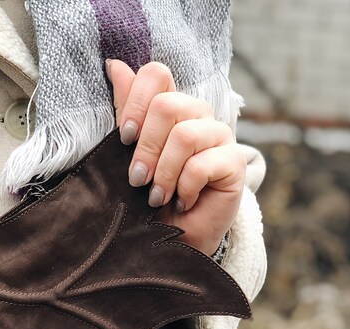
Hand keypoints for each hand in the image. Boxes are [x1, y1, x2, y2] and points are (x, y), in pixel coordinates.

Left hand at [106, 59, 245, 256]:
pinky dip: (184, 188)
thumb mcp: (131, 157)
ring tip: (156, 198)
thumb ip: (127, 114)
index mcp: (171, 109)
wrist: (172, 241)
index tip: (123, 138)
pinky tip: (183, 202)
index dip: (136, 101)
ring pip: (184, 135)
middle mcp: (197, 116)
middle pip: (168, 105)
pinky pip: (201, 164)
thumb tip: (115, 66)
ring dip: (163, 173)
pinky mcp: (234, 163)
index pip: (157, 75)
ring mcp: (219, 137)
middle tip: (136, 180)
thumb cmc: (151, 200)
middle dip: (145, 148)